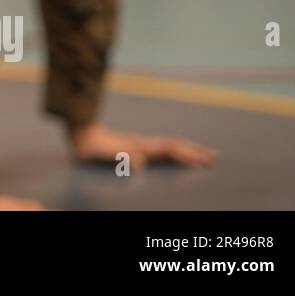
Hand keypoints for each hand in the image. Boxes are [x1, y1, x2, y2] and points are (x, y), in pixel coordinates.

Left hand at [69, 122, 217, 168]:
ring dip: (186, 150)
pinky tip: (176, 154)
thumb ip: (120, 157)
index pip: (169, 150)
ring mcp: (140, 144)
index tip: (202, 162)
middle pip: (174, 146)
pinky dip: (173, 151)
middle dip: (195, 152)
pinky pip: (160, 149)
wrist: (79, 133)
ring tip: (202, 154)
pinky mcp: (135, 147)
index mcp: (139, 147)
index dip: (185, 156)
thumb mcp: (103, 154)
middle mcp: (143, 144)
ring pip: (169, 146)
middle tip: (215, 158)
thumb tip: (141, 162)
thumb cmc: (89, 148)